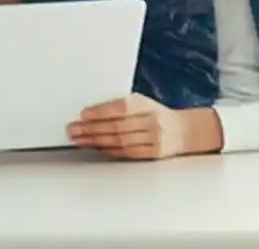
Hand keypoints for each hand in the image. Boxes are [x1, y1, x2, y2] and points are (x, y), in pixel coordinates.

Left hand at [67, 93, 187, 159]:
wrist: (185, 130)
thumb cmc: (157, 115)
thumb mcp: (143, 104)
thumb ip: (121, 107)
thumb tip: (92, 113)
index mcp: (146, 105)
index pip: (121, 108)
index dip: (100, 112)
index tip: (83, 115)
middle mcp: (151, 121)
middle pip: (117, 126)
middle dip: (92, 128)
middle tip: (73, 130)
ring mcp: (154, 139)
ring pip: (121, 141)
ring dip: (97, 141)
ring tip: (80, 140)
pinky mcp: (154, 153)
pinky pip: (129, 153)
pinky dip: (111, 151)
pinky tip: (98, 149)